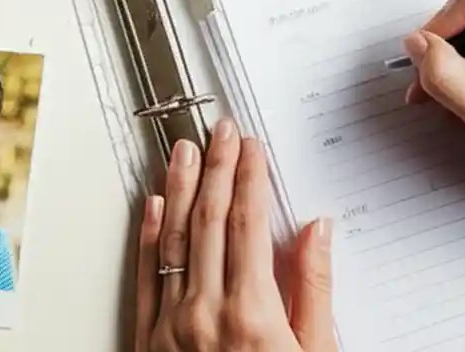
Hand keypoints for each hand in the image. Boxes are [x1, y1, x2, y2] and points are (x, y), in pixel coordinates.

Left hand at [134, 120, 335, 351]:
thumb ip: (314, 291)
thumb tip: (317, 232)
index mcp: (252, 313)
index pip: (249, 223)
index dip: (250, 178)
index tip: (252, 150)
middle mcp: (206, 313)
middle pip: (210, 220)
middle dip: (218, 168)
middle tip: (222, 134)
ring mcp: (172, 325)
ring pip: (174, 239)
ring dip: (180, 188)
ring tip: (185, 153)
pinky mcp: (148, 340)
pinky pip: (146, 276)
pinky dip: (149, 235)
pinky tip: (154, 206)